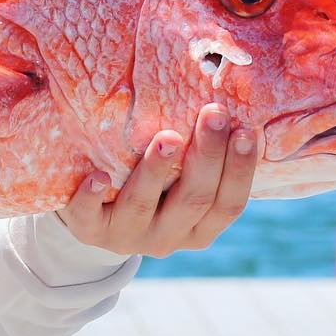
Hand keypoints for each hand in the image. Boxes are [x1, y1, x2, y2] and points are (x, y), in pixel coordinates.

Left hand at [56, 103, 256, 257]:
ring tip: (167, 137)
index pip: (228, 205)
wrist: (94, 220)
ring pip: (143, 205)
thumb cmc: (148, 187)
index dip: (240, 171)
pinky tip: (98, 176)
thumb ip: (196, 156)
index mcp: (198, 229)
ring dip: (156, 171)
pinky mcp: (89, 229)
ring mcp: (127, 235)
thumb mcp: (177, 183)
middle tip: (213, 114)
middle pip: (193, 200)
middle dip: (206, 157)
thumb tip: (223, 97)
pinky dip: (92, 197)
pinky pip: (89, 216)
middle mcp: (168, 238)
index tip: (246, 130)